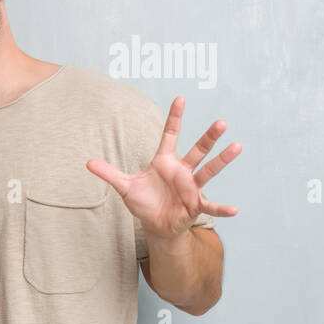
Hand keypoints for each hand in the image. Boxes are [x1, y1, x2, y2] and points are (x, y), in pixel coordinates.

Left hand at [86, 96, 240, 240]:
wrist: (156, 224)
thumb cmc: (144, 202)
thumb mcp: (125, 187)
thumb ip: (109, 174)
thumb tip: (87, 163)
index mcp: (164, 162)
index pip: (170, 136)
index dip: (175, 118)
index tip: (180, 98)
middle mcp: (182, 171)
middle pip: (198, 150)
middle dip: (208, 137)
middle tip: (221, 122)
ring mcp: (191, 187)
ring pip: (209, 170)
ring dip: (222, 160)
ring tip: (237, 146)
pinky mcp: (196, 205)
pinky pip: (211, 206)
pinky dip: (222, 208)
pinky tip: (235, 210)